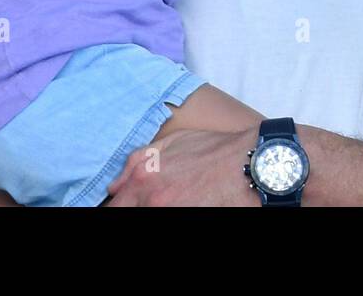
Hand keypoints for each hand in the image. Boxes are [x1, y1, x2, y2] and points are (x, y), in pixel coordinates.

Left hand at [103, 126, 260, 205]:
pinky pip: (171, 219)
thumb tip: (114, 186)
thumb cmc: (213, 150)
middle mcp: (151, 199)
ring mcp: (170, 212)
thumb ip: (137, 161)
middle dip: (133, 208)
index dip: (119, 205)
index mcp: (143, 177)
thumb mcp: (172, 143)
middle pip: (126, 212)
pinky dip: (173, 212)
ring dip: (152, 209)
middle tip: (159, 200)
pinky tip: (185, 205)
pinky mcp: (189, 218)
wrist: (247, 163)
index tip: (126, 204)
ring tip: (174, 200)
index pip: (115, 204)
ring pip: (146, 216)